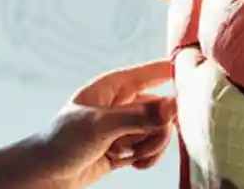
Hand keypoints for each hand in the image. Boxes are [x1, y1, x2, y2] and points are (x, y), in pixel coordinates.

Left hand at [28, 59, 176, 187]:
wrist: (43, 174)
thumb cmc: (62, 141)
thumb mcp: (100, 126)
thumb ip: (139, 117)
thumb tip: (174, 106)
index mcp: (112, 86)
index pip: (151, 72)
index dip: (174, 70)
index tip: (200, 72)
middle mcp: (121, 104)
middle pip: (162, 108)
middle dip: (162, 127)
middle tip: (152, 140)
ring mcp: (124, 127)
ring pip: (158, 132)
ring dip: (152, 146)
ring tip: (132, 156)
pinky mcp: (123, 149)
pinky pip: (150, 150)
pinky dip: (147, 159)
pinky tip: (134, 165)